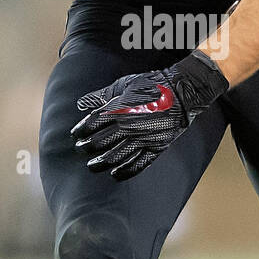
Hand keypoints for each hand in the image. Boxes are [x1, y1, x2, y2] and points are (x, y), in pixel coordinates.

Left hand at [71, 49, 229, 179]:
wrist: (183, 92)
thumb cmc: (152, 85)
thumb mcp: (125, 84)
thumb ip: (102, 95)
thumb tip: (81, 104)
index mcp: (119, 109)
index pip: (93, 124)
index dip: (81, 131)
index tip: (75, 135)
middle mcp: (129, 125)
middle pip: (100, 142)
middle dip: (87, 148)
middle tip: (80, 150)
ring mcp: (143, 138)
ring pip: (116, 157)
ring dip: (101, 163)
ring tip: (92, 165)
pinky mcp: (156, 147)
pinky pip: (138, 164)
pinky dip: (125, 172)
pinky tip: (115, 175)